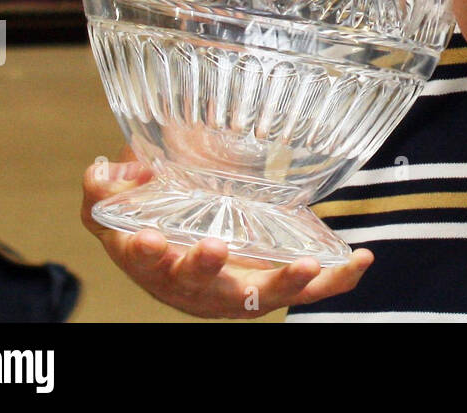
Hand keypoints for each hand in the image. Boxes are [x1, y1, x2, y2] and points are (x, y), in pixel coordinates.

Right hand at [81, 150, 372, 318]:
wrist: (189, 246)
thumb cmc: (157, 223)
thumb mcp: (124, 205)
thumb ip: (107, 188)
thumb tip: (105, 170)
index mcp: (157, 263)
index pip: (146, 262)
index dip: (146, 253)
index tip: (149, 239)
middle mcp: (196, 285)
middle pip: (201, 286)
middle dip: (206, 270)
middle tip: (213, 249)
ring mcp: (238, 290)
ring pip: (259, 296)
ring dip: (283, 283)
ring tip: (307, 265)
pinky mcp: (275, 286)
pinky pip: (309, 291)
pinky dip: (336, 279)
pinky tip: (361, 260)